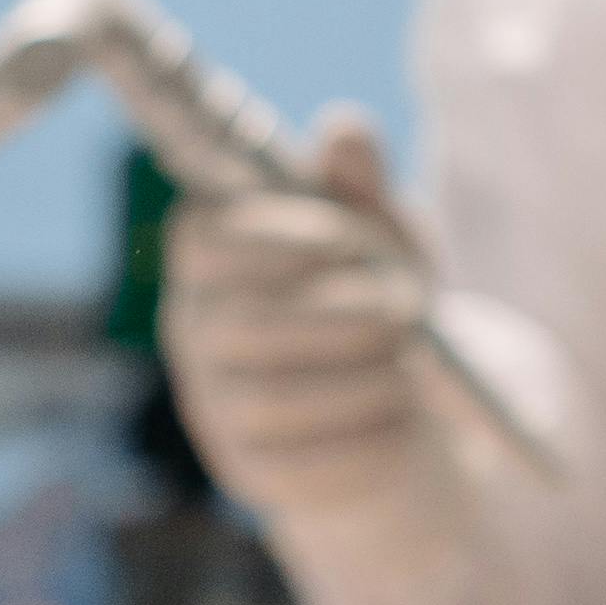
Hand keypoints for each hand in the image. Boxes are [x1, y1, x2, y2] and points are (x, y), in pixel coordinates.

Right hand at [160, 111, 442, 535]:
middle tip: (405, 309)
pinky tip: (401, 420)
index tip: (352, 238)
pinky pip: (300, 465)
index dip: (277, 236)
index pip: (204, 239)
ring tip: (412, 368)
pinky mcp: (250, 474)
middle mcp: (194, 332)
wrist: (399, 416)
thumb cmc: (378, 304)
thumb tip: (345, 130)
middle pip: (240, 324)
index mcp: (209, 258)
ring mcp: (214, 409)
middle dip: (334, 313)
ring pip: (274, 399)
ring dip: (359, 379)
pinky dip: (364, 440)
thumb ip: (359, 188)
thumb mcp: (383, 239)